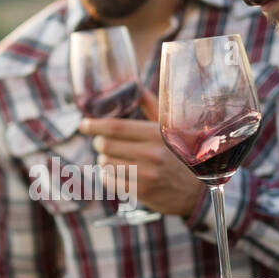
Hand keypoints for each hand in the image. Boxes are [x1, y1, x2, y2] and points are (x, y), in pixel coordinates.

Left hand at [78, 87, 203, 217]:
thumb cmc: (178, 154)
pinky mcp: (141, 192)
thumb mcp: (168, 129)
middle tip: (102, 143)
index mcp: (156, 134)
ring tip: (113, 158)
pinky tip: (116, 173)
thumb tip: (133, 84)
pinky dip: (107, 176)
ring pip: (105, 163)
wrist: (195, 191)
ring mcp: (146, 175)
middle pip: (106, 145)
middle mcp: (151, 154)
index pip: (117, 128)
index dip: (95, 125)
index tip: (83, 124)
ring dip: (104, 159)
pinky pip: (109, 181)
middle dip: (99, 142)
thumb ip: (150, 106)